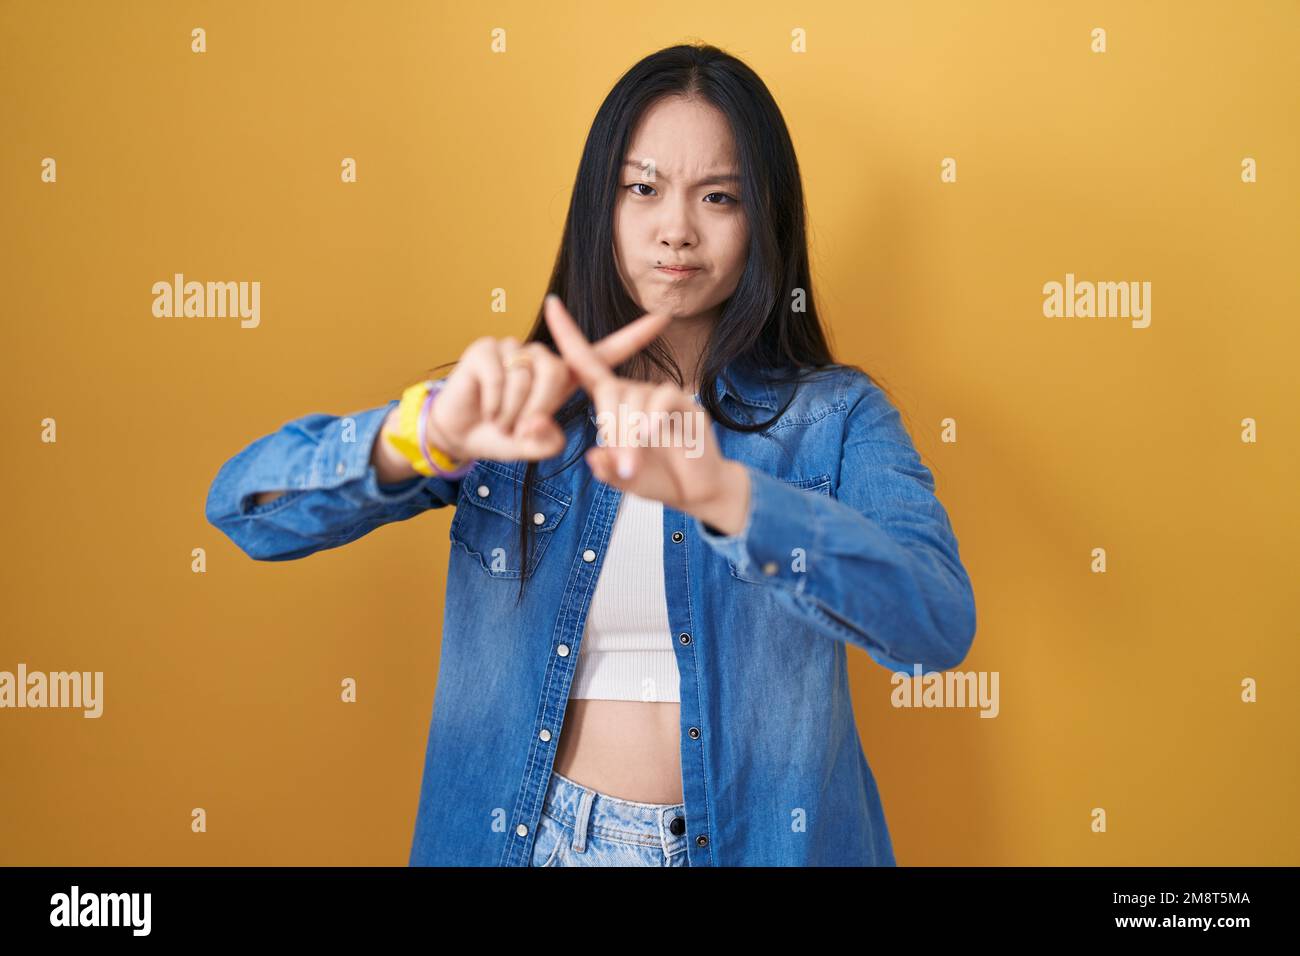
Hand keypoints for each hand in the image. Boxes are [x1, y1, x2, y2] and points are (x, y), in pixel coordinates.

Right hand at [420, 303, 671, 463]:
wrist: (456, 434)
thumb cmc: (499, 436)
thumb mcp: (530, 445)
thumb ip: (544, 441)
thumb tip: (540, 424)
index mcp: (560, 376)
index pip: (603, 354)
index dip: (634, 338)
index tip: (663, 318)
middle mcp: (540, 356)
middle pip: (555, 371)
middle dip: (536, 409)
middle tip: (518, 430)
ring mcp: (512, 348)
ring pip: (526, 376)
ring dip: (512, 411)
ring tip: (499, 420)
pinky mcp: (485, 348)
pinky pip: (501, 378)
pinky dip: (494, 404)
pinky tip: (485, 408)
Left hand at [544, 294, 751, 533]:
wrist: (699, 490)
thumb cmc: (658, 478)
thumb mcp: (623, 479)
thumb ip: (607, 470)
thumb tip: (595, 457)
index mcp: (614, 403)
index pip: (586, 363)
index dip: (568, 335)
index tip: (551, 304)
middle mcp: (635, 392)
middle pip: (609, 390)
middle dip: (611, 427)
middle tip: (622, 464)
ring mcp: (660, 395)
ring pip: (634, 399)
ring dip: (631, 435)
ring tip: (635, 465)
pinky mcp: (684, 402)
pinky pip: (662, 398)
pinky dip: (653, 418)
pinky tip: (653, 435)